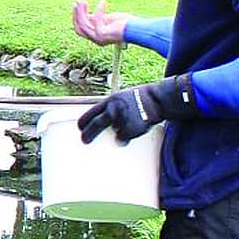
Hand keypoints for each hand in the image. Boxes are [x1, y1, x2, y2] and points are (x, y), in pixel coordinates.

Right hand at [71, 0, 131, 46]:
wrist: (138, 30)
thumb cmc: (126, 24)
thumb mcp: (108, 19)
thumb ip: (97, 18)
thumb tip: (86, 13)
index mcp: (97, 37)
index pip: (80, 29)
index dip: (76, 18)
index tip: (77, 5)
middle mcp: (96, 40)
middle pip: (79, 28)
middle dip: (76, 14)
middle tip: (77, 1)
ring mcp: (98, 38)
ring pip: (84, 25)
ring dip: (82, 12)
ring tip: (84, 1)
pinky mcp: (103, 34)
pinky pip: (97, 20)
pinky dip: (99, 10)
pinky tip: (103, 2)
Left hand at [77, 75, 195, 143]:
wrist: (158, 99)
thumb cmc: (140, 98)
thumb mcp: (121, 97)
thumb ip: (110, 106)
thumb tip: (101, 118)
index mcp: (109, 101)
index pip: (90, 113)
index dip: (83, 122)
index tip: (80, 128)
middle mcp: (112, 110)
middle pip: (95, 125)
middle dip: (88, 135)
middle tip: (85, 140)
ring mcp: (120, 121)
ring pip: (113, 132)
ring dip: (118, 131)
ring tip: (130, 122)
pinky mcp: (129, 130)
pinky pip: (123, 138)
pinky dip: (126, 137)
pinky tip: (135, 128)